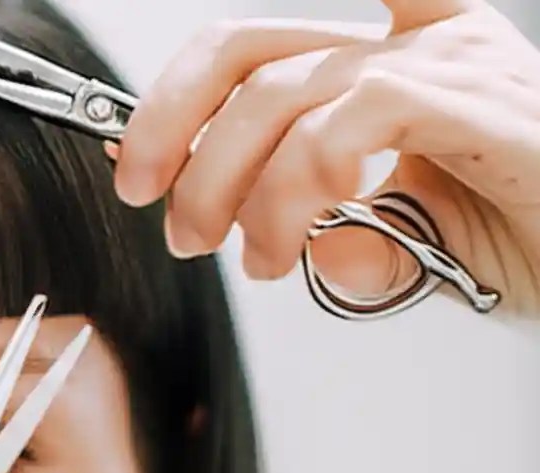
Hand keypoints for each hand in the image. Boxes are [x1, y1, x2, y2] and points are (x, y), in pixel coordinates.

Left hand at [112, 0, 539, 316]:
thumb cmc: (534, 243)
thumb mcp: (409, 247)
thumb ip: (338, 231)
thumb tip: (282, 240)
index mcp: (398, 64)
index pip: (260, 47)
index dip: (182, 90)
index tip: (138, 159)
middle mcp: (421, 47)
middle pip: (249, 51)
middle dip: (173, 130)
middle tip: (164, 217)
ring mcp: (451, 66)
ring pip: (285, 94)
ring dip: (232, 185)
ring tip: (250, 258)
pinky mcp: (477, 102)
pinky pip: (355, 113)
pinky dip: (304, 181)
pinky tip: (305, 237)